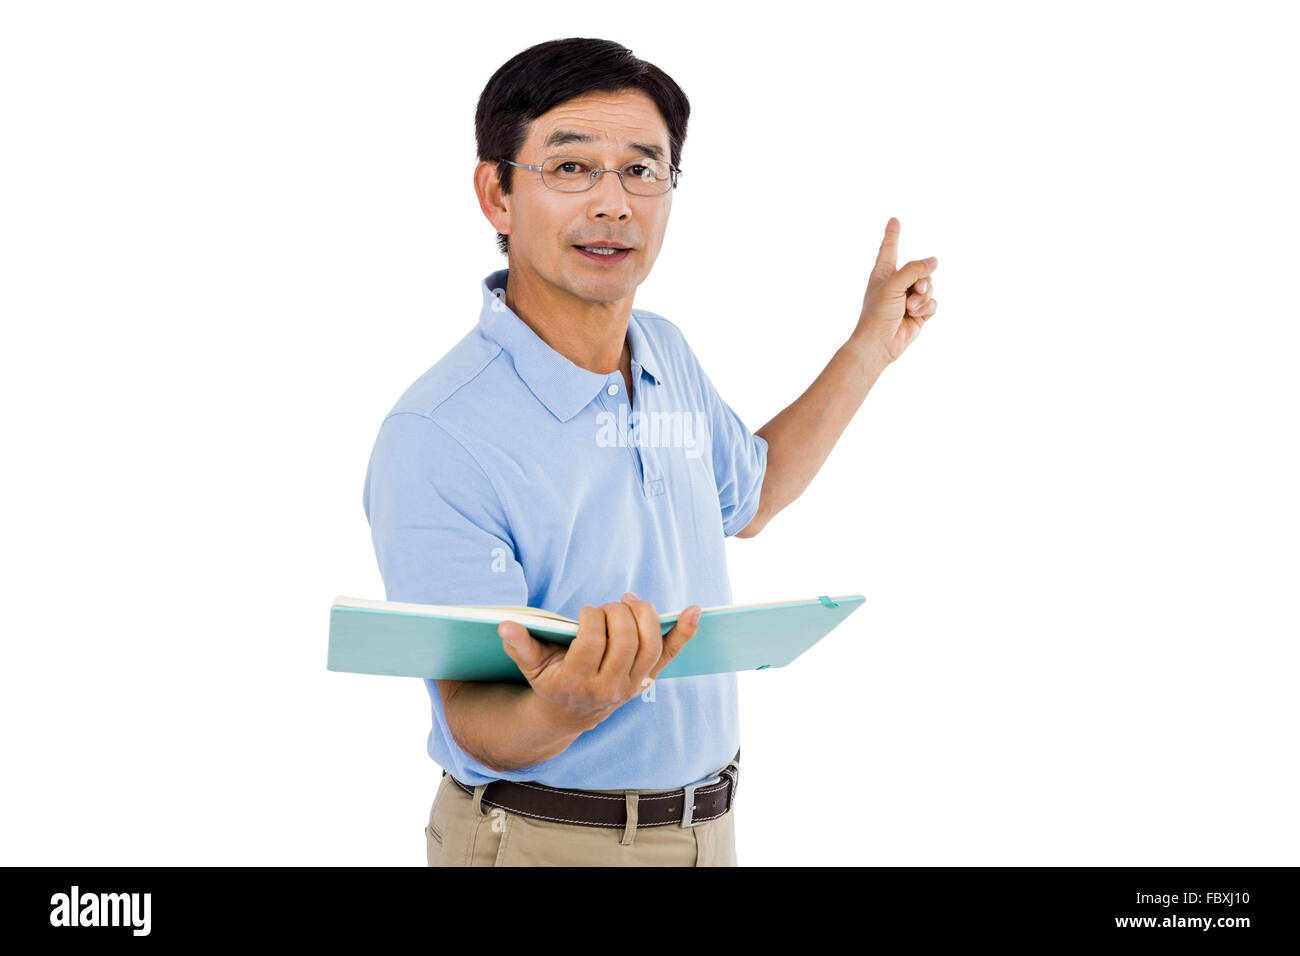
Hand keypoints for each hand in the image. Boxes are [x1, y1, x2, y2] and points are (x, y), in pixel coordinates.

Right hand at [497, 592, 700, 731]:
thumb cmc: (551, 680)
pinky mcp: (648, 678)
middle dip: (618, 613)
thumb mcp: (531, 666)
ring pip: (651, 644)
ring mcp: (633, 684)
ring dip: (644, 615)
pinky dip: (685, 632)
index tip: (585, 612)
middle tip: (608, 607)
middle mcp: (610, 687)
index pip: (593, 641)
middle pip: (627, 640)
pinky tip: (694, 610)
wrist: (573, 712)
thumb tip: (505, 626)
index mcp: (579, 681)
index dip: (591, 618)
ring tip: (629, 602)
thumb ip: (519, 646)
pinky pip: (671, 654)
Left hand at [850, 217, 938, 365]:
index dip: (893, 234)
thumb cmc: (877, 314)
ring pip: (930, 287)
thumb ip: (914, 269)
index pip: (890, 248)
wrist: (878, 345)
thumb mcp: (893, 285)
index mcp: (883, 272)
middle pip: (921, 270)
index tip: (894, 220)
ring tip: (909, 307)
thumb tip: (934, 261)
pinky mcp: (918, 313)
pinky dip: (926, 309)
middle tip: (913, 292)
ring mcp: (908, 298)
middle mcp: (896, 283)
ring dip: (923, 298)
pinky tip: (915, 316)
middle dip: (922, 280)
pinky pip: (933, 303)